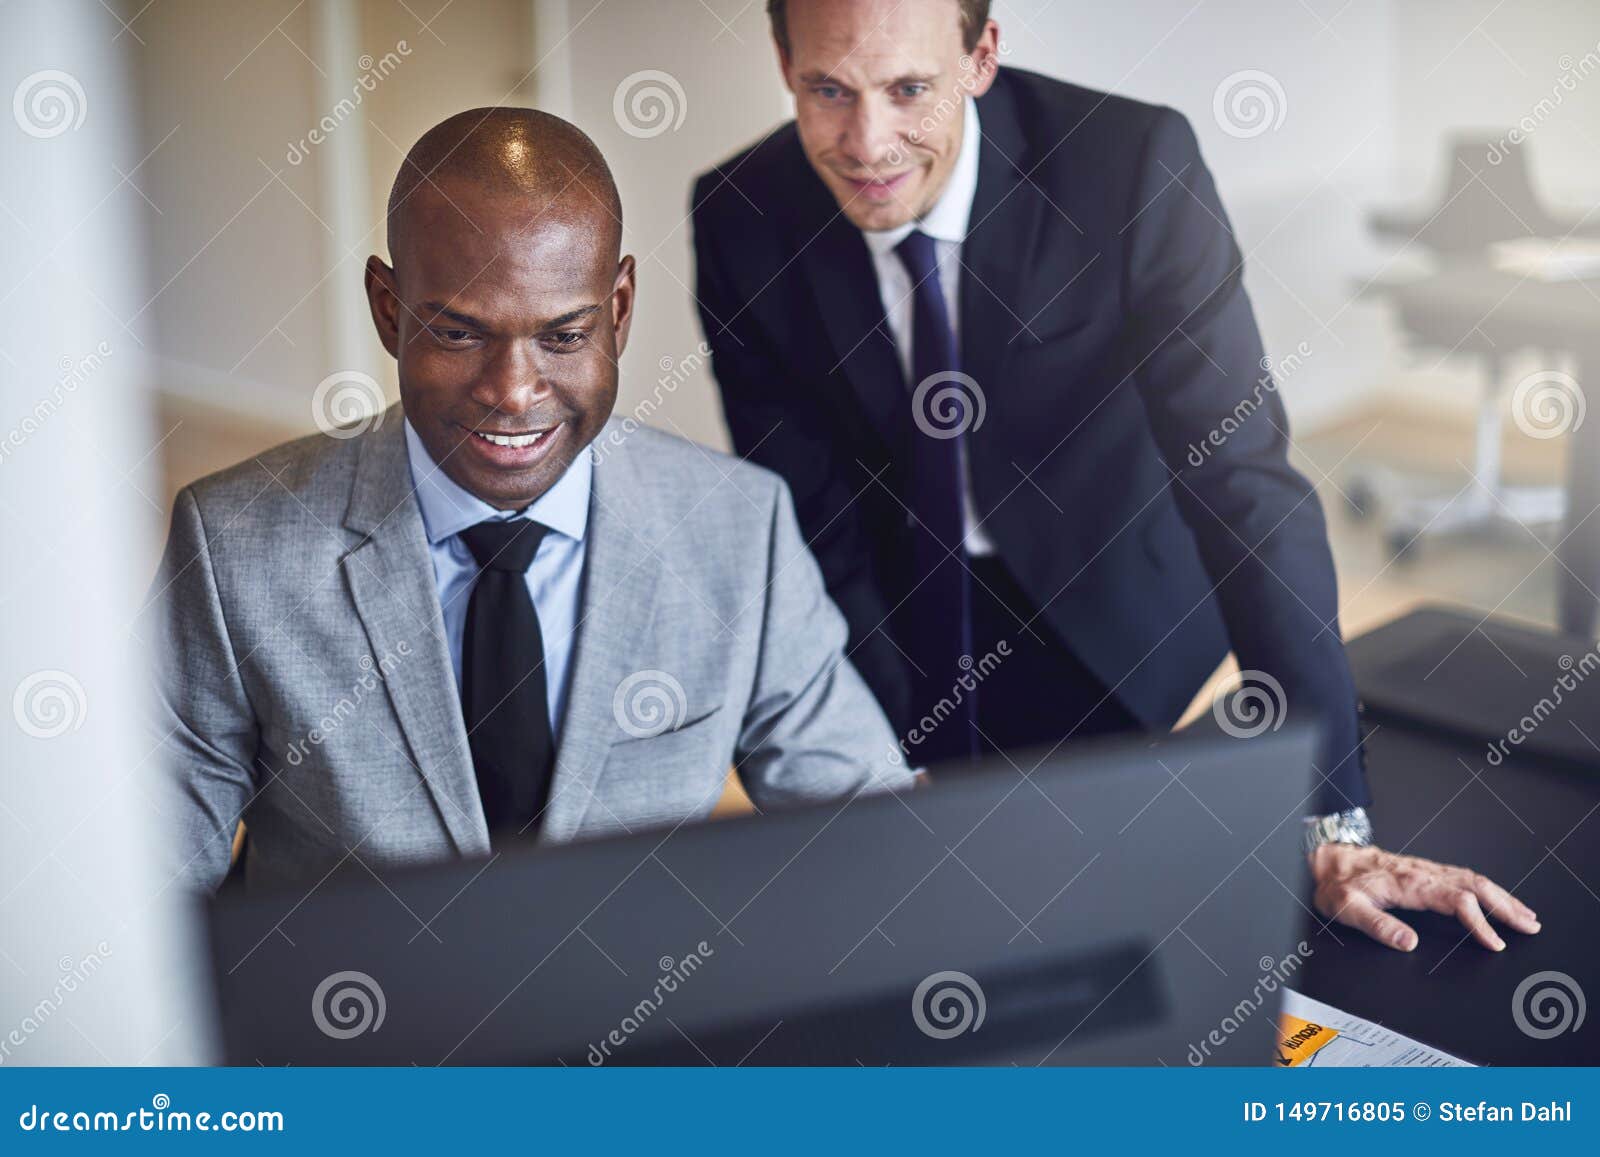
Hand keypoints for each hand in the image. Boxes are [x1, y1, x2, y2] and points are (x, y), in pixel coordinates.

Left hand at [1309, 843, 1540, 951]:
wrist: (1328, 859)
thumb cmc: (1338, 883)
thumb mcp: (1347, 907)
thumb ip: (1377, 925)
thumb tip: (1409, 943)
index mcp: (1410, 884)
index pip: (1456, 901)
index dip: (1479, 923)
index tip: (1495, 943)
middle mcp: (1423, 873)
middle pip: (1475, 886)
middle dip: (1506, 906)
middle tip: (1529, 925)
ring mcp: (1426, 870)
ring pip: (1473, 879)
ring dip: (1502, 896)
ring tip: (1525, 915)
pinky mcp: (1425, 870)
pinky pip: (1463, 877)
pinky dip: (1486, 889)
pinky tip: (1496, 898)